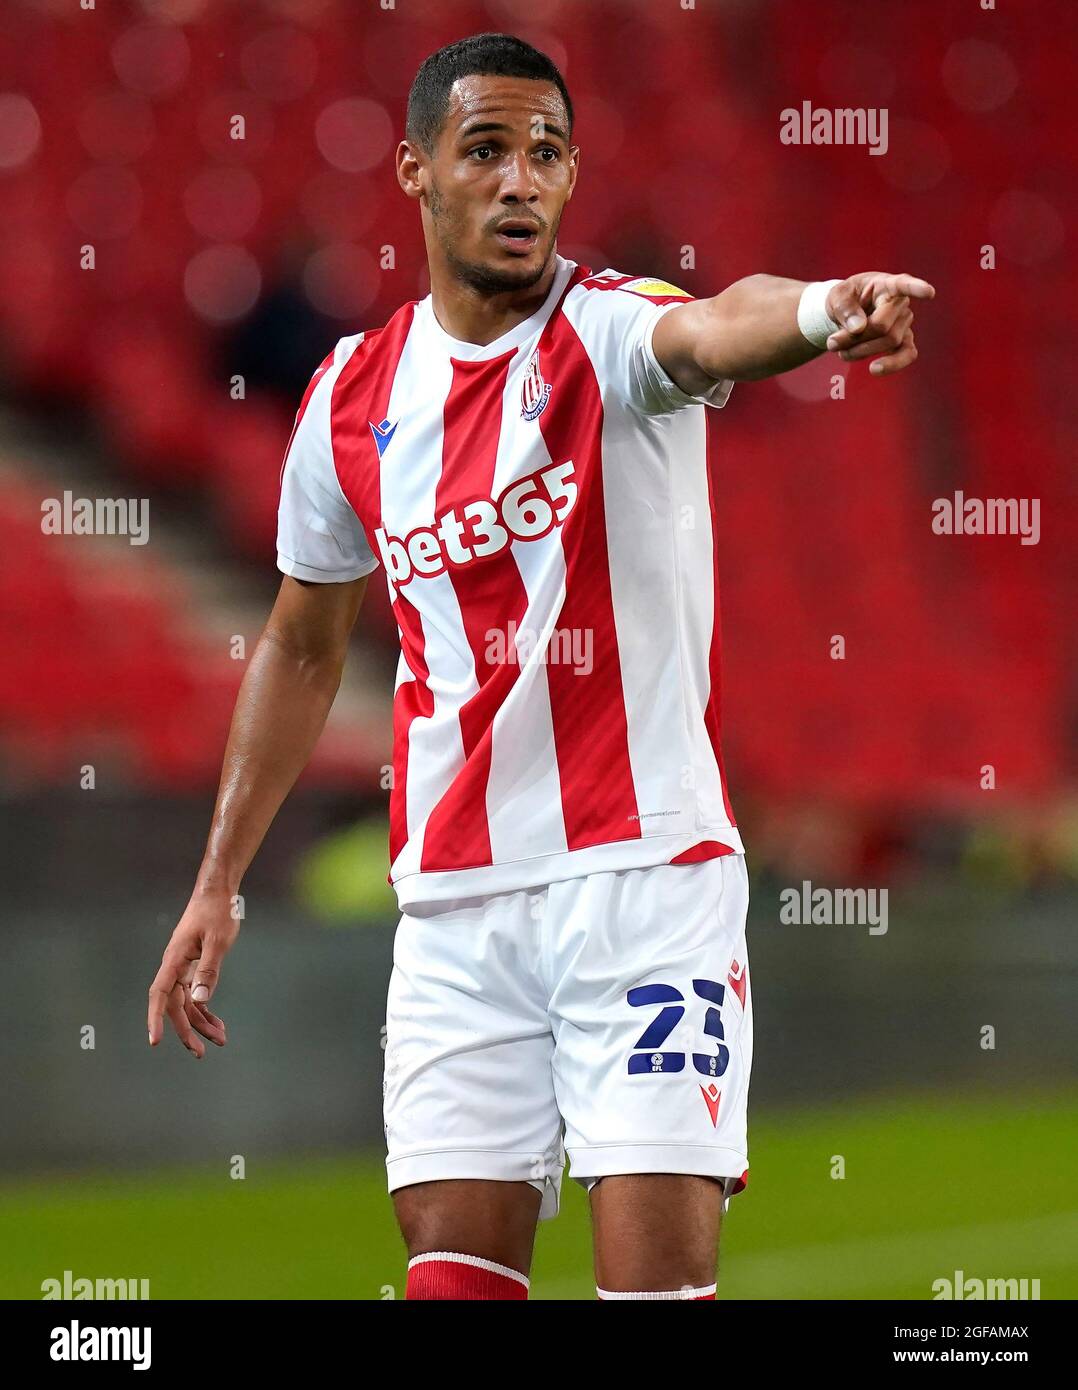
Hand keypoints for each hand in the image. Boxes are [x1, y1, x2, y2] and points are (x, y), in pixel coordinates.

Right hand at [147, 889, 237, 1056]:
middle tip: (201, 1052)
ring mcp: (184, 968)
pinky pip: (196, 994)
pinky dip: (206, 1009)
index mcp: (174, 960)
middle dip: (186, 1031)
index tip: (155, 1041)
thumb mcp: (217, 941)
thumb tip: (199, 1000)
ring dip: (200, 1023)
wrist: (218, 892)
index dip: (156, 1019)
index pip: (160, 995)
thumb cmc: (217, 912)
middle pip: (175, 1006)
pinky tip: (217, 1023)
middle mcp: (175, 966)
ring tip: (219, 1040)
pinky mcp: (194, 966)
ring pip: (187, 1003)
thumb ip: (208, 970)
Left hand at [824, 272, 934, 376]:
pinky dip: (892, 364)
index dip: (916, 288)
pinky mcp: (904, 342)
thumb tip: (858, 328)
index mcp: (886, 285)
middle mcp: (901, 303)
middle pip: (883, 326)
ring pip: (890, 341)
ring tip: (840, 352)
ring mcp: (904, 323)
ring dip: (860, 351)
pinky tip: (874, 369)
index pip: (903, 284)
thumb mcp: (837, 298)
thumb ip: (844, 309)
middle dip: (855, 338)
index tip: (929, 292)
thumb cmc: (845, 300)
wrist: (846, 315)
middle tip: (832, 342)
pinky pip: (907, 355)